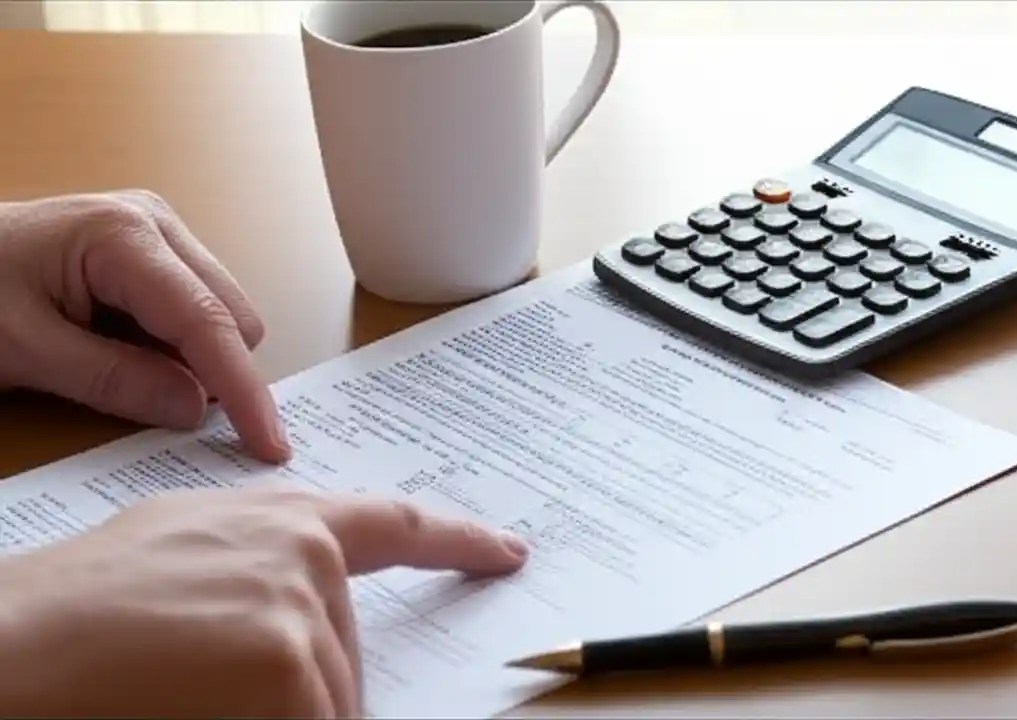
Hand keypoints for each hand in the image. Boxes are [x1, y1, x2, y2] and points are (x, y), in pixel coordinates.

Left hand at [0, 191, 288, 461]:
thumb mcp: (23, 351)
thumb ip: (112, 381)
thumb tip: (195, 410)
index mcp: (125, 235)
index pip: (208, 323)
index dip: (243, 389)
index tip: (270, 445)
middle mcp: (158, 224)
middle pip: (233, 318)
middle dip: (212, 373)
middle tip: (147, 403)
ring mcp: (160, 234)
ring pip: (222, 319)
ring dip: (190, 362)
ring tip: (111, 365)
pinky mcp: (155, 253)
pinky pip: (196, 314)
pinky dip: (173, 350)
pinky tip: (118, 349)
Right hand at [0, 486, 529, 718]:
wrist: (15, 642)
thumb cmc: (80, 603)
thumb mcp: (185, 551)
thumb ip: (264, 562)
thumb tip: (310, 604)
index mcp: (283, 517)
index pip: (395, 523)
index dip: (457, 540)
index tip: (507, 552)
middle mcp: (307, 551)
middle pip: (346, 657)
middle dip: (298, 689)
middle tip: (201, 680)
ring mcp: (304, 604)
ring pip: (330, 702)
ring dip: (276, 716)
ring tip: (183, 690)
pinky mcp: (291, 662)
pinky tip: (199, 708)